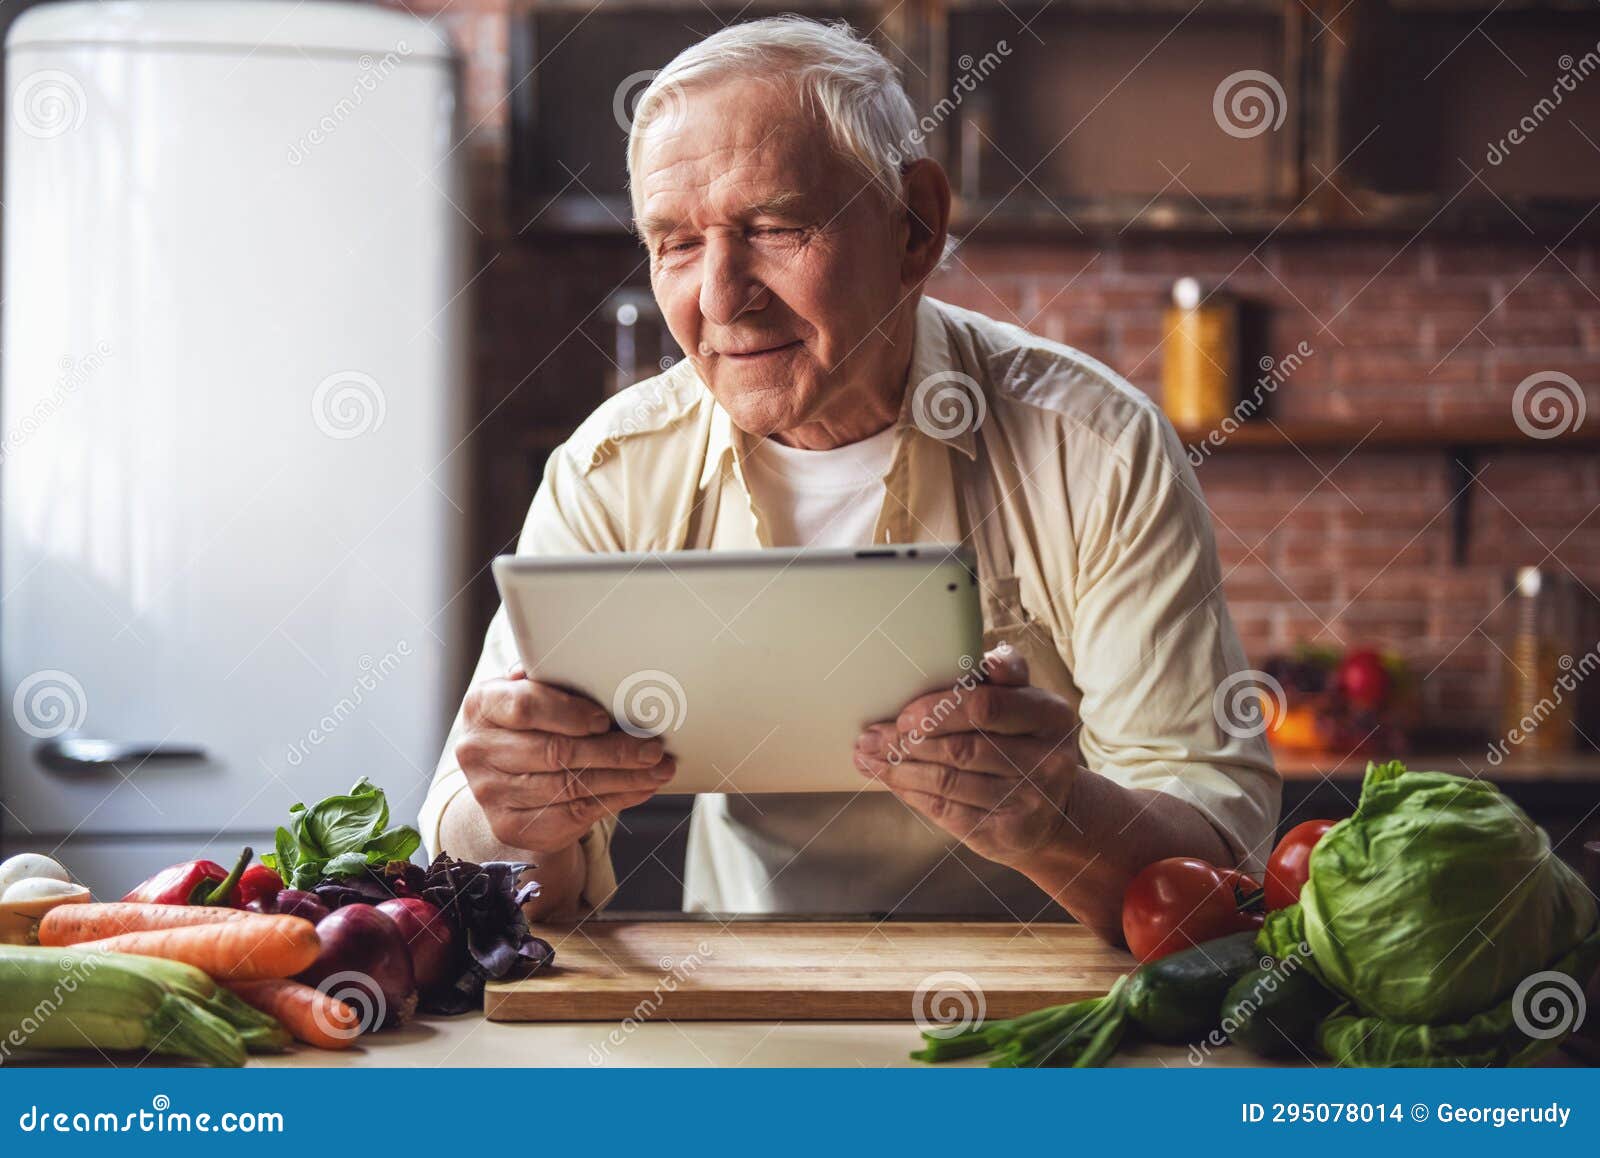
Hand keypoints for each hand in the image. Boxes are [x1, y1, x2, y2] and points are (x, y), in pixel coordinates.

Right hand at [455, 663, 675, 852]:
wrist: (502, 776)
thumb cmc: (528, 723)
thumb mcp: (530, 692)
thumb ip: (554, 681)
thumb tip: (605, 672)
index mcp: (482, 705)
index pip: (525, 706)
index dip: (569, 713)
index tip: (605, 719)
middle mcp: (478, 750)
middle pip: (555, 751)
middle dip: (613, 750)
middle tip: (653, 747)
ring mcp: (491, 793)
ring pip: (570, 786)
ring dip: (624, 778)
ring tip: (659, 769)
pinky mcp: (512, 826)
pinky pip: (573, 814)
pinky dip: (615, 800)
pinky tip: (641, 788)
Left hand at [853, 647, 1081, 868]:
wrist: (1052, 812)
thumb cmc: (1022, 740)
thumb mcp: (1023, 701)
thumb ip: (1002, 674)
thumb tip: (983, 659)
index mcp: (1050, 714)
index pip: (987, 706)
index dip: (939, 709)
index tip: (904, 714)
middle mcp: (1047, 759)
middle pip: (962, 748)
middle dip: (907, 742)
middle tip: (870, 736)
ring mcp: (1029, 800)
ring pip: (948, 781)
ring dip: (899, 768)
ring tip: (868, 755)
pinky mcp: (1006, 832)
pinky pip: (946, 810)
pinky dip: (911, 792)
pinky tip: (889, 779)